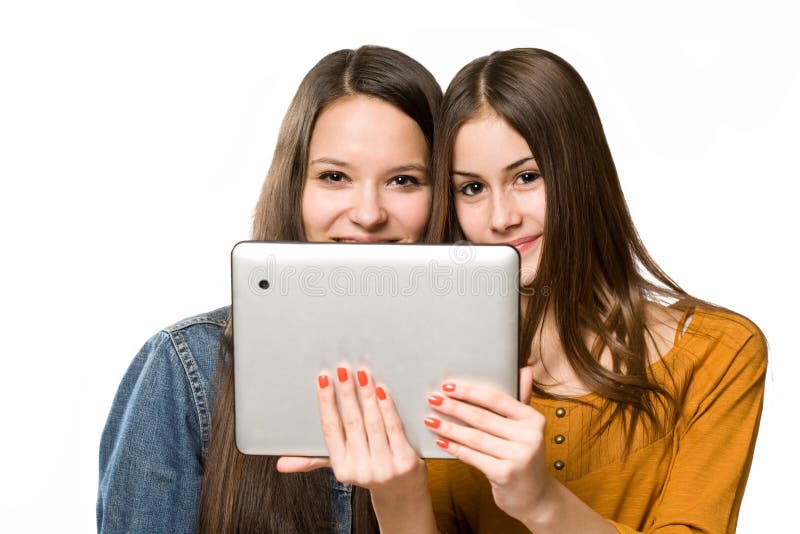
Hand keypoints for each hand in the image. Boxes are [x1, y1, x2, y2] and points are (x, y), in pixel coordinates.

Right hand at [277, 367, 425, 497]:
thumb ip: (313, 460)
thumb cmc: (371, 471)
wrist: (403, 494)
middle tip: (343, 369)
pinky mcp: (405, 462)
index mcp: (341, 468)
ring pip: (372, 423)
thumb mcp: (343, 467)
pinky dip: (387, 408)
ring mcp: (384, 466)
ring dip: (366, 395)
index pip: (330, 429)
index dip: (326, 403)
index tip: (323, 379)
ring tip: (362, 374)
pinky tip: (382, 391)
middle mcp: (361, 469)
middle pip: (351, 423)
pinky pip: (394, 429)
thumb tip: (280, 465)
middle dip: (346, 393)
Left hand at [424, 366, 554, 522]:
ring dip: (449, 427)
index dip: (470, 392)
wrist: (536, 497)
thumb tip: (524, 370)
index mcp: (533, 419)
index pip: (496, 399)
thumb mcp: (527, 428)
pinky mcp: (505, 474)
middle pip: (482, 417)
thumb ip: (522, 400)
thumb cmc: (524, 456)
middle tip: (432, 399)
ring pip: (474, 437)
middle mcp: (529, 436)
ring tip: (430, 419)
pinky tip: (440, 441)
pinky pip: (472, 456)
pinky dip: (454, 448)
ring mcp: (518, 456)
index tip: (448, 386)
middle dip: (454, 407)